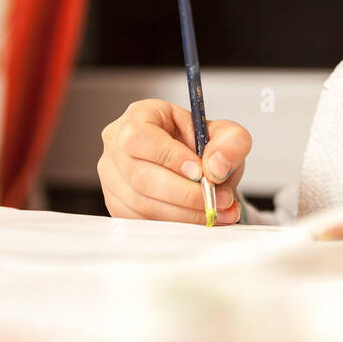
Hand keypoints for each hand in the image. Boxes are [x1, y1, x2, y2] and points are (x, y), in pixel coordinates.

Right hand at [98, 99, 250, 224]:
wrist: (201, 172)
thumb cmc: (205, 147)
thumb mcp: (227, 135)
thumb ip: (231, 143)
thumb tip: (216, 168)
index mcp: (139, 116)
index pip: (140, 136)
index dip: (170, 157)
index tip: (201, 173)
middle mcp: (117, 146)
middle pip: (140, 176)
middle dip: (185, 194)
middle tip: (219, 200)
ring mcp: (112, 178)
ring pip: (141, 204)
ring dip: (185, 214)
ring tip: (218, 212)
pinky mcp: (117, 205)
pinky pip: (141, 222)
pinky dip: (175, 224)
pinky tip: (202, 220)